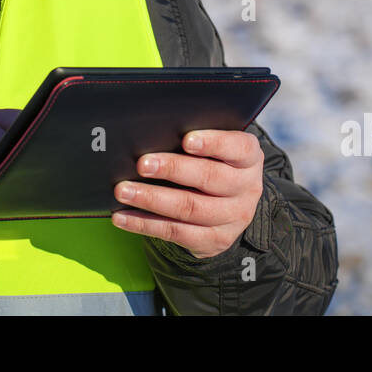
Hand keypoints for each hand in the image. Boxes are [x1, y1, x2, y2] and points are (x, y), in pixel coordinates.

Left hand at [111, 129, 264, 259]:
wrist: (230, 206)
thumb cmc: (214, 164)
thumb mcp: (217, 149)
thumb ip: (195, 139)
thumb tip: (154, 131)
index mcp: (248, 158)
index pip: (237, 147)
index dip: (213, 143)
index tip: (186, 140)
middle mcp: (246, 188)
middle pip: (209, 178)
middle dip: (173, 169)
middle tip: (142, 163)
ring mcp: (232, 218)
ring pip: (189, 208)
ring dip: (152, 199)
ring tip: (123, 190)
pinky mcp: (214, 241)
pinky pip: (176, 233)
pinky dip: (145, 224)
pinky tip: (122, 216)